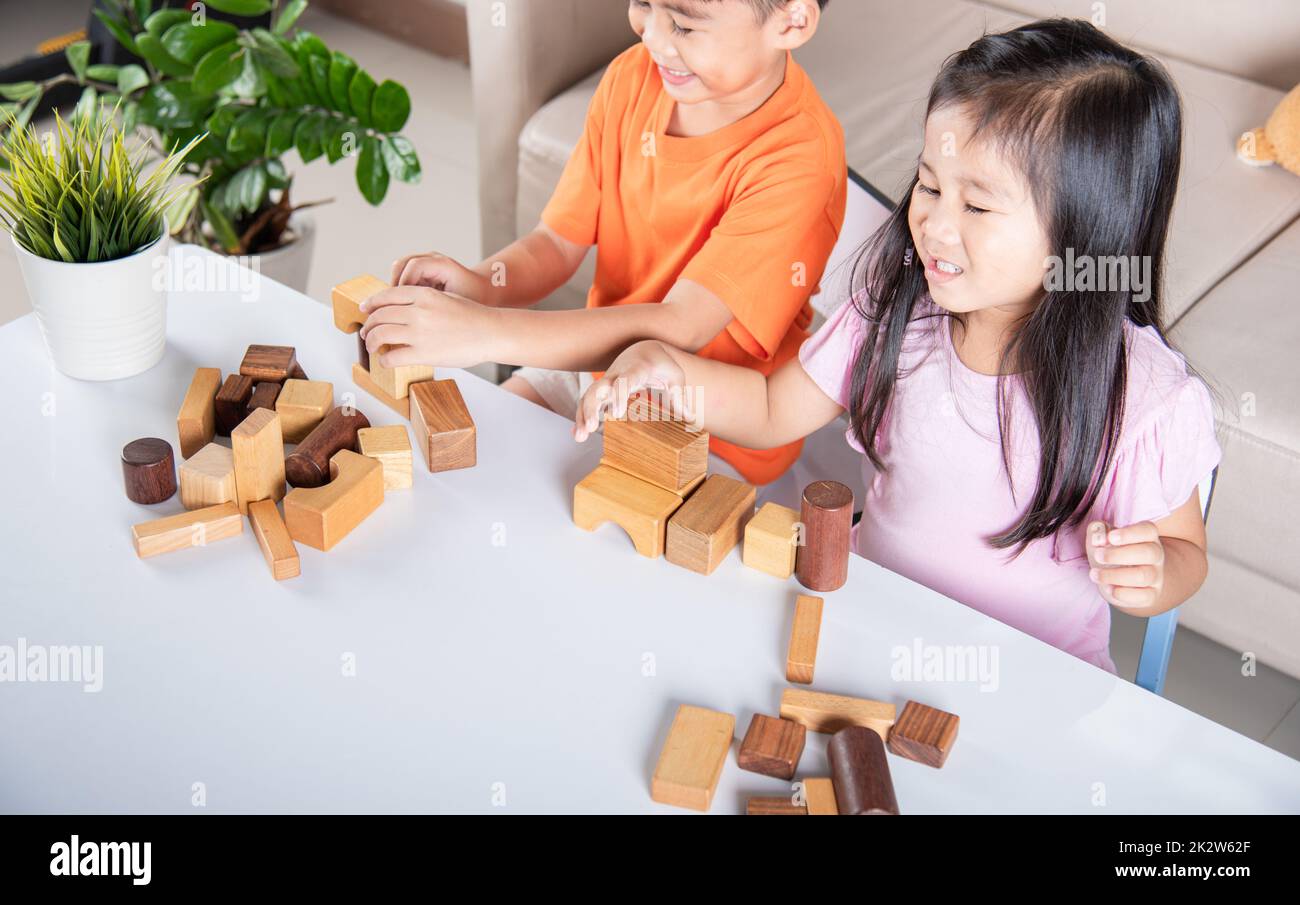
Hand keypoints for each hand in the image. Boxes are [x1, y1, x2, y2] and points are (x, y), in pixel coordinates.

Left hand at [359, 286, 495, 369]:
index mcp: (423, 294)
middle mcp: (418, 311)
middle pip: (380, 316)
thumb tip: (403, 310)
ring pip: (380, 335)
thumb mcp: (445, 298)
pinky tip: (386, 361)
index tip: (365, 310)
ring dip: (371, 342)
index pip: (386, 296)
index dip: (372, 303)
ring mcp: (419, 332)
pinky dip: (384, 360)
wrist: (491, 333)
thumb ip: (423, 300)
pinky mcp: (423, 353)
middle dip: (369, 325)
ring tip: (372, 347)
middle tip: (366, 333)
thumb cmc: (473, 318)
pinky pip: (392, 357)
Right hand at [390, 251, 489, 301]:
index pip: (413, 267)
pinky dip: (400, 290)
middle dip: (395, 287)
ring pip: (398, 269)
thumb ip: (438, 307)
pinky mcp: (421, 270)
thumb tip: (411, 316)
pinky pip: (403, 276)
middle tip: (393, 308)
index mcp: (443, 264)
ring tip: (397, 308)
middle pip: (401, 264)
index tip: (401, 306)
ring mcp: (425, 262)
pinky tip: (403, 306)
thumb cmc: (476, 299)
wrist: (484, 292)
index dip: (403, 285)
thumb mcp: (459, 305)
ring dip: (395, 288)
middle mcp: (432, 259)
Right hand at [572, 341, 685, 441]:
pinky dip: (581, 417)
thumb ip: (679, 395)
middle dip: (592, 407)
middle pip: (598, 388)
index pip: (624, 381)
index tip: (616, 413)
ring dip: (582, 416)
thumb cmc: (661, 365)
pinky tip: (577, 433)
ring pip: (588, 396)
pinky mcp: (602, 391)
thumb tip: (690, 417)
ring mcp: (607, 382)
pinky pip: (587, 403)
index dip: (619, 395)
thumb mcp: (674, 376)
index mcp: (635, 369)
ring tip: (579, 437)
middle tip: (591, 427)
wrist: (645, 351)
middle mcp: (616, 374)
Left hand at [1086, 520, 1165, 611]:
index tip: (1110, 537)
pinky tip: (1108, 589)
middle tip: (1098, 556)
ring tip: (1094, 574)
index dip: (1129, 533)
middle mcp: (1156, 555)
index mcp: (1147, 536)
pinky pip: (1144, 596)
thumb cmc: (1113, 554)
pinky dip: (1124, 594)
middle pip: (1148, 553)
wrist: (1123, 581)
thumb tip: (1098, 535)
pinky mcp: (1151, 594)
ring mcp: (1156, 576)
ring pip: (1144, 575)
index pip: (1147, 530)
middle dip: (1118, 555)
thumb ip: (1098, 532)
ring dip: (1114, 575)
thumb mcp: (1103, 540)